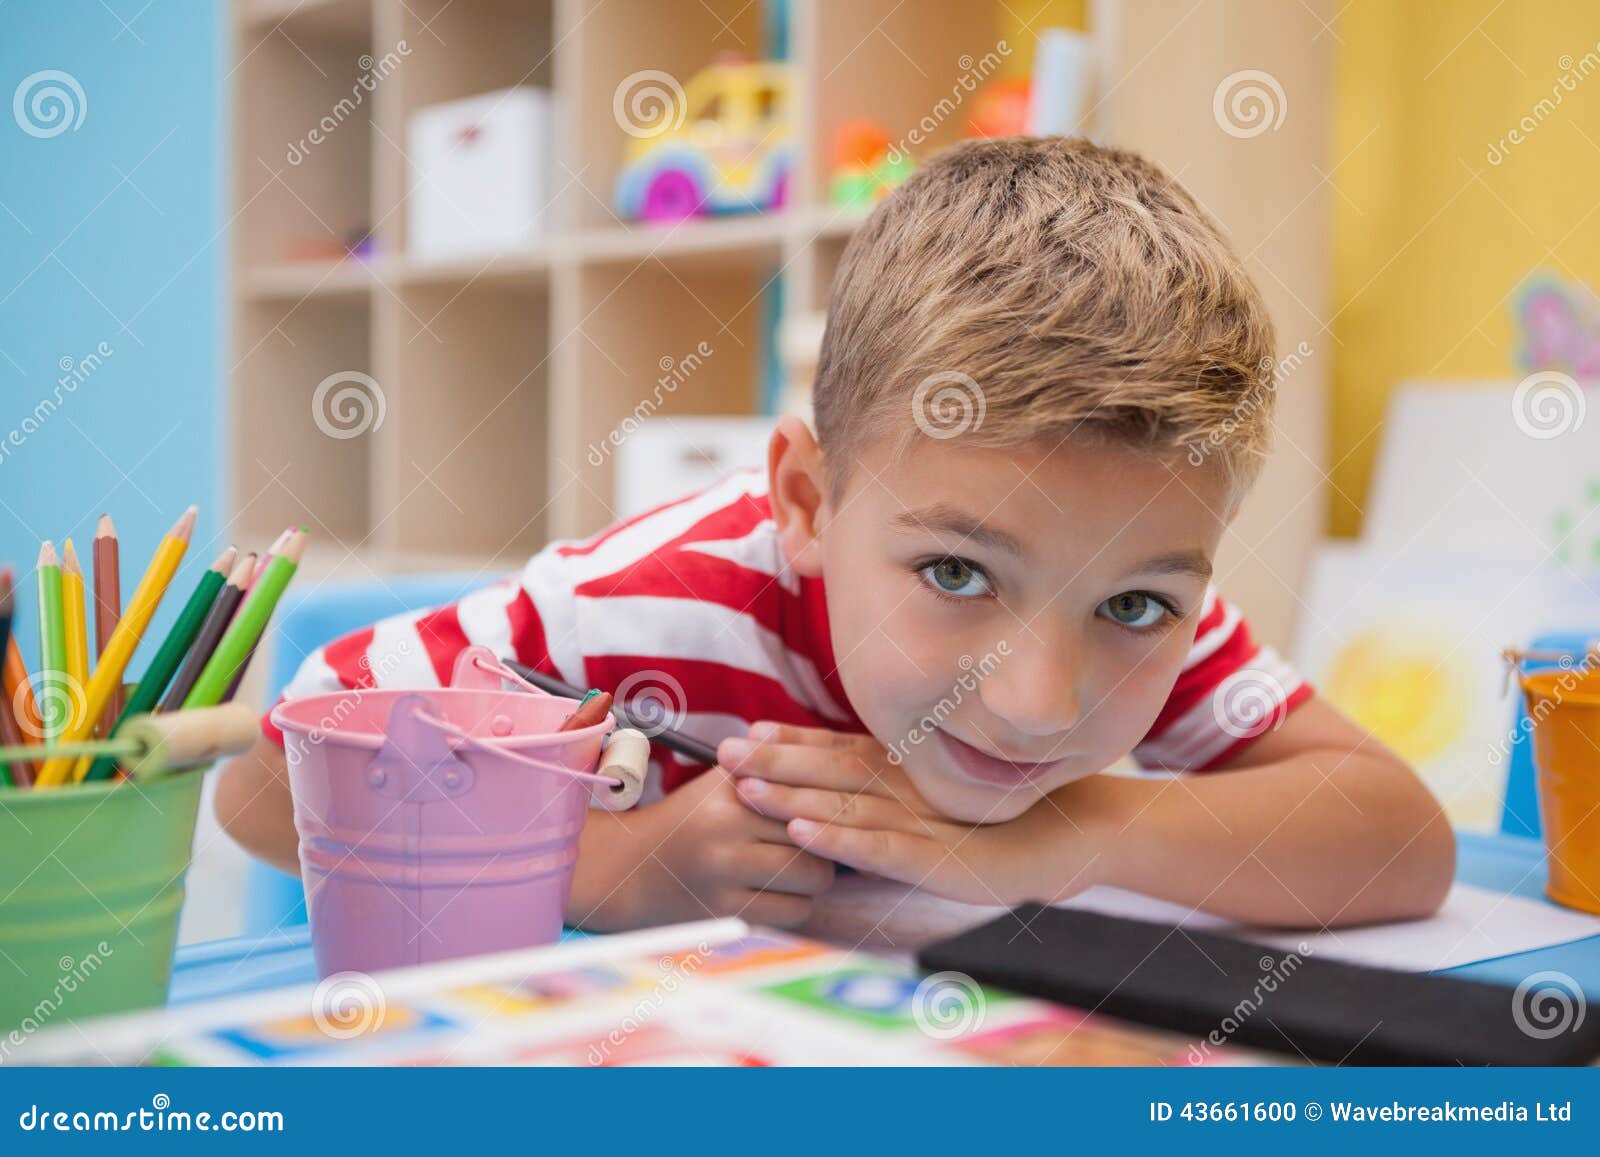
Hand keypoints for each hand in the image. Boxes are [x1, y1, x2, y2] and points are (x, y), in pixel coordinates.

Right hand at [602, 762, 835, 929]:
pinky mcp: (726, 912)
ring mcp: (724, 871)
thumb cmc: (692, 820)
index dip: (826, 802)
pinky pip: (795, 911)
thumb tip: (832, 761)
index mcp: (730, 785)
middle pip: (815, 831)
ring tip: (803, 867)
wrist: (631, 869)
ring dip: (816, 874)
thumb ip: (772, 765)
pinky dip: (798, 904)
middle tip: (820, 841)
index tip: (835, 808)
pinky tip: (784, 893)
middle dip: (826, 839)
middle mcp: (725, 824)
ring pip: (812, 875)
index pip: (805, 790)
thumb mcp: (723, 780)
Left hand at [718, 723, 1107, 906]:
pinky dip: (839, 838)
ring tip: (743, 788)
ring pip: (844, 803)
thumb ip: (904, 784)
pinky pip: (879, 846)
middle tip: (722, 751)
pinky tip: (803, 831)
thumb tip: (855, 782)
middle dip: (773, 761)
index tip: (750, 732)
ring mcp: (922, 819)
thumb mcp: (947, 794)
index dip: (793, 742)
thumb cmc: (1009, 814)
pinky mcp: (937, 856)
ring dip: (791, 795)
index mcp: (909, 770)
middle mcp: (909, 786)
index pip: (841, 750)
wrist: (1074, 834)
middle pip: (830, 770)